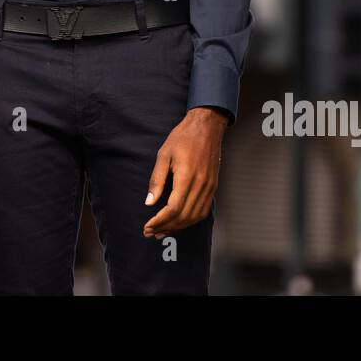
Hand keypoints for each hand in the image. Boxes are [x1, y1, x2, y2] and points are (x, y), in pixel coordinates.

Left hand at [143, 107, 226, 238]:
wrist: (206, 127)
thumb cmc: (183, 138)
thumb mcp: (164, 155)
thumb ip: (157, 180)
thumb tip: (149, 202)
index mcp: (186, 177)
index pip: (173, 209)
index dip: (159, 221)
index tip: (148, 226)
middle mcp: (201, 185)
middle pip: (184, 216)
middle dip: (166, 227)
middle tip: (151, 232)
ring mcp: (209, 187)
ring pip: (195, 217)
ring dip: (178, 227)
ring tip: (162, 231)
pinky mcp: (213, 187)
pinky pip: (203, 210)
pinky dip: (190, 220)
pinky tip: (179, 222)